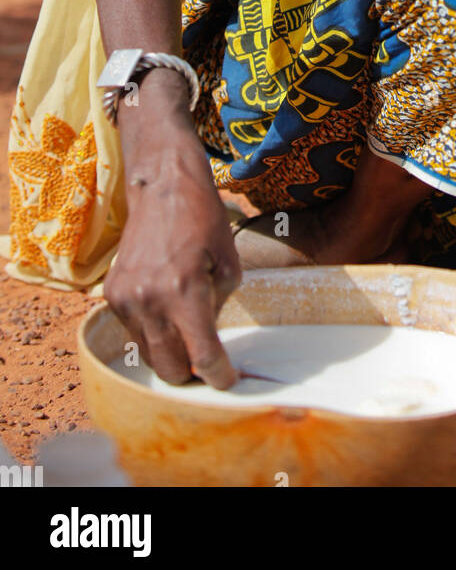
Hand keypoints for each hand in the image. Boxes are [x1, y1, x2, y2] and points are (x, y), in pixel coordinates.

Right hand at [104, 130, 240, 387]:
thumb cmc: (203, 219)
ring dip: (171, 355)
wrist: (161, 187)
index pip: (203, 356)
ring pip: (149, 355)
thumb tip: (208, 340)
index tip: (229, 381)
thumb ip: (217, 307)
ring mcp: (127, 299)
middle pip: (171, 369)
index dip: (220, 376)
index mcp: (184, 292)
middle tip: (211, 365)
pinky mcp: (112, 295)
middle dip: (193, 373)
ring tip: (190, 338)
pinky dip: (153, 333)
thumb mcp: (227, 264)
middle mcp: (150, 301)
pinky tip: (168, 312)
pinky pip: (134, 332)